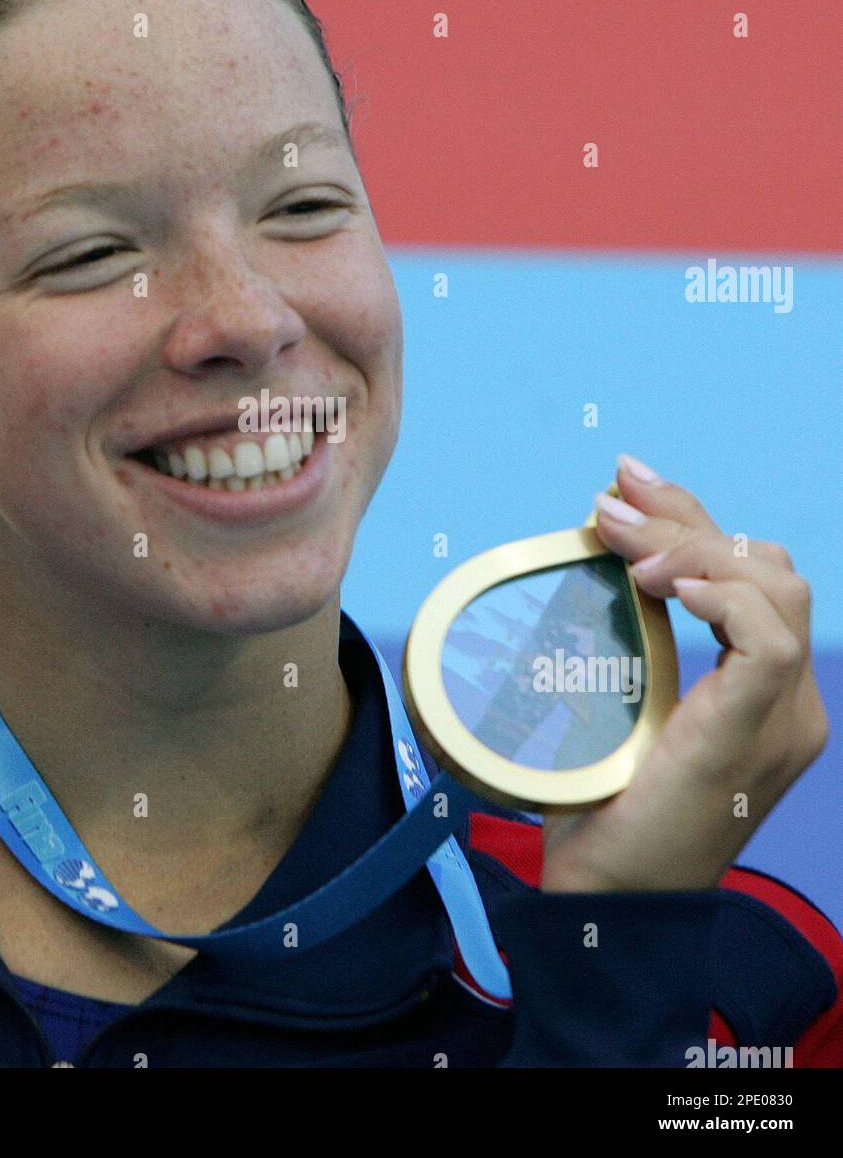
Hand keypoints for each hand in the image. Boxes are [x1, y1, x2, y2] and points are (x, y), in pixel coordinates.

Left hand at [540, 454, 828, 893]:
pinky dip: (723, 596)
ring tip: (621, 540)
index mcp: (761, 694)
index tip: (626, 482)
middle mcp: (788, 704)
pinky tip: (665, 583)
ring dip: (693, 546)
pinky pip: (770, 641)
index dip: (695, 519)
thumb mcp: (614, 703)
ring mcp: (782, 721)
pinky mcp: (754, 736)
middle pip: (767, 569)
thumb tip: (592, 557)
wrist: (606, 898)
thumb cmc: (601, 805)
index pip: (753, 579)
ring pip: (777, 589)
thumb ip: (626, 640)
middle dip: (687, 517)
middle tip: (608, 498)